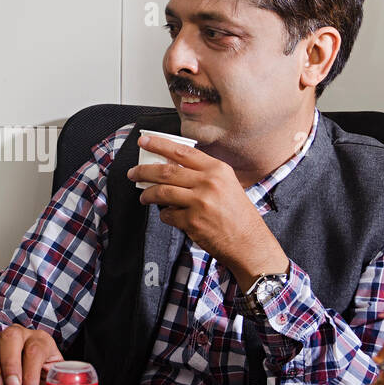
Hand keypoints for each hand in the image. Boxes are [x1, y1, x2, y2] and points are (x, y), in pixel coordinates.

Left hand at [127, 134, 288, 291]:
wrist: (249, 243)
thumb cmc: (239, 215)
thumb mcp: (227, 185)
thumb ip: (203, 174)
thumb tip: (173, 167)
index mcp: (217, 170)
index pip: (182, 151)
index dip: (159, 144)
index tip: (145, 141)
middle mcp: (209, 183)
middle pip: (166, 171)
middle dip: (143, 170)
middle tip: (133, 172)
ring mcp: (200, 202)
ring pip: (162, 192)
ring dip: (148, 194)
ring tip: (144, 196)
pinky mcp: (192, 221)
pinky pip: (167, 215)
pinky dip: (163, 215)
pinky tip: (167, 215)